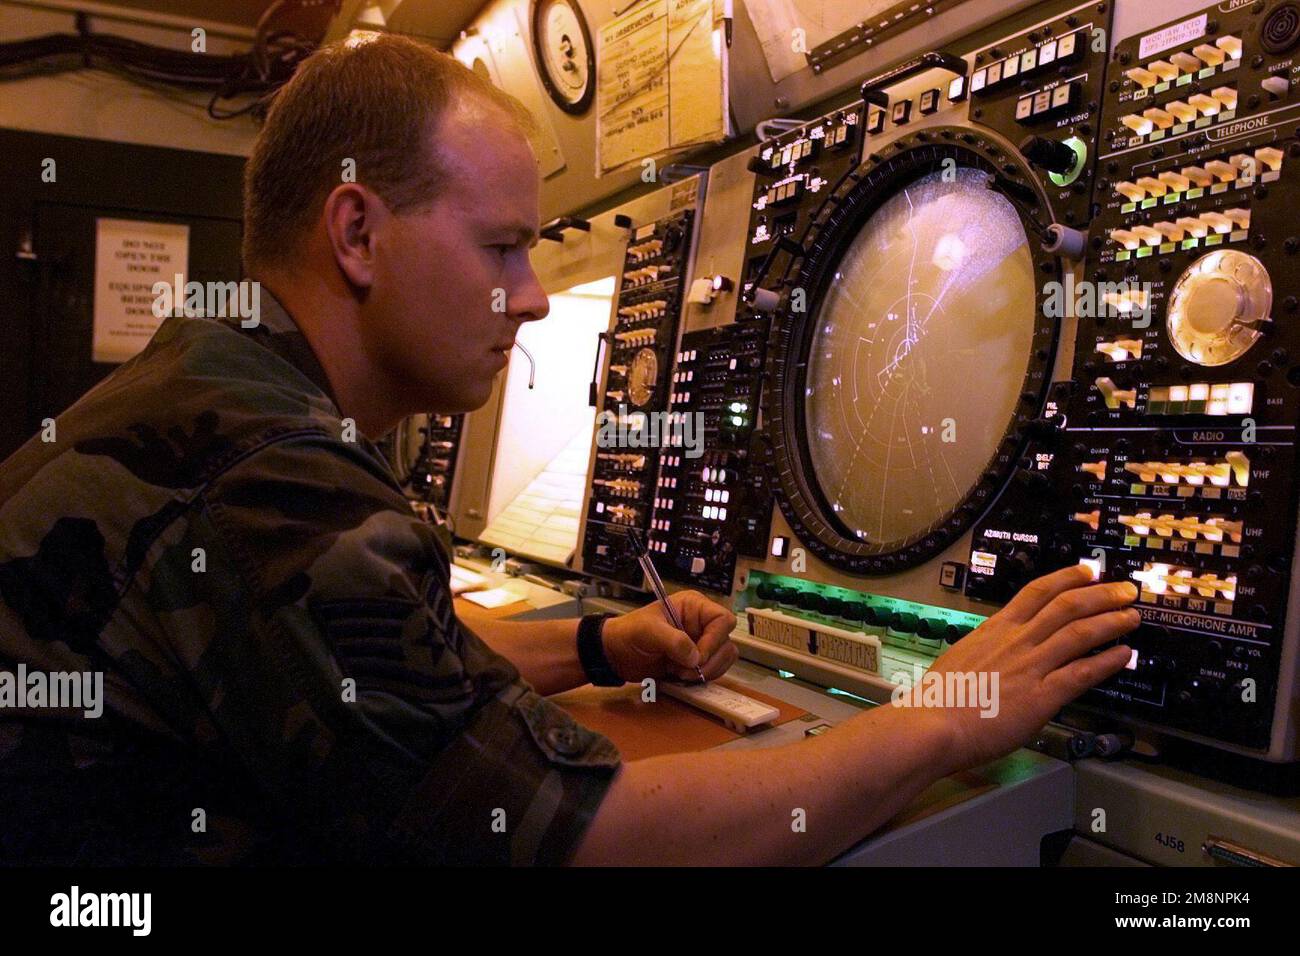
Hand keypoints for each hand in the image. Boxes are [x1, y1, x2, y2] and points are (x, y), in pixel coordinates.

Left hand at [600, 590, 738, 683]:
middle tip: (685, 670)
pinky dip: (700, 679)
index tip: (697, 656)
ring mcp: (701, 644)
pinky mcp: (696, 662)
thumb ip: (672, 640)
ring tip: (679, 672)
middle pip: (726, 643)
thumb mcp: (647, 630)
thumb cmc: (629, 633)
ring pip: (724, 659)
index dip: (715, 639)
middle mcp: (702, 624)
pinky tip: (679, 676)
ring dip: (705, 672)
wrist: (616, 655)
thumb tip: (695, 657)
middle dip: (709, 661)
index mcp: (694, 607)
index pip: (722, 619)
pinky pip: (713, 672)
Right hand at [907, 564, 1139, 772]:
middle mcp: (1017, 641)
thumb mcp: (960, 657)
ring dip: (1110, 622)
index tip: (1087, 571)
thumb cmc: (939, 697)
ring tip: (1132, 616)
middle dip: (1101, 594)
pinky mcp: (1042, 696)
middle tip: (1124, 589)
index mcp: (995, 629)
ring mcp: (1031, 666)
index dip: (1066, 578)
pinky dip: (1106, 662)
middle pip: (1067, 606)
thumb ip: (985, 650)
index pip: (1037, 592)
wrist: (933, 725)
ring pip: (1079, 633)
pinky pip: (1082, 673)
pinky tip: (1124, 656)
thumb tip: (995, 651)